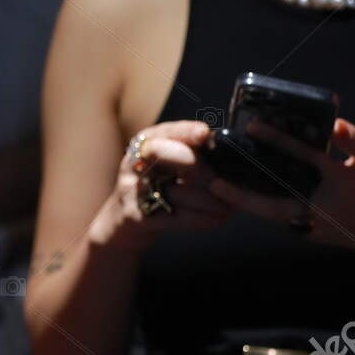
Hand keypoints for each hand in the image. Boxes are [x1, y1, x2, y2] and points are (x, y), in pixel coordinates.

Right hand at [95, 120, 231, 246]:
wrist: (124, 223)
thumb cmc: (155, 189)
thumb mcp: (167, 165)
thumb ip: (191, 154)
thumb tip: (229, 151)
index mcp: (144, 143)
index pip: (164, 131)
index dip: (185, 131)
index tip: (205, 134)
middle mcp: (134, 162)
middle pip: (159, 153)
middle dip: (194, 164)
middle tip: (220, 179)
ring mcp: (131, 190)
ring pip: (171, 190)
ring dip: (206, 200)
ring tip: (230, 206)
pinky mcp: (134, 217)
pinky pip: (171, 217)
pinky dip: (198, 219)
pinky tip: (218, 219)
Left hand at [206, 116, 354, 268]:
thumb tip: (334, 125)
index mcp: (337, 182)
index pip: (301, 156)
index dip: (276, 139)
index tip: (252, 126)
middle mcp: (321, 205)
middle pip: (272, 200)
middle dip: (240, 190)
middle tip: (212, 178)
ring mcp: (315, 223)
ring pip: (271, 213)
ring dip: (243, 202)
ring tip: (217, 189)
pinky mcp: (311, 232)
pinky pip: (280, 217)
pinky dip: (260, 207)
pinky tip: (240, 195)